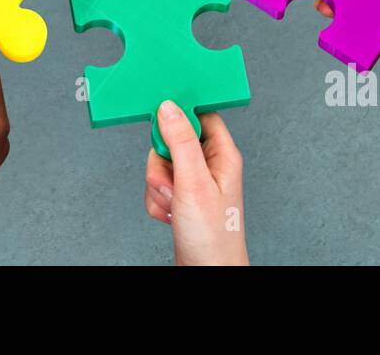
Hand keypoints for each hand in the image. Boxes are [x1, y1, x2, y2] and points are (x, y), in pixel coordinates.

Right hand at [144, 103, 248, 265]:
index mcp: (222, 154)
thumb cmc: (213, 235)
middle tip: (172, 181)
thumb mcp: (193, 182)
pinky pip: (157, 185)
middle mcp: (209, 165)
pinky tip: (170, 214)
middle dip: (162, 164)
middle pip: (172, 140)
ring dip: (159, 186)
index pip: (200, 115)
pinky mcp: (181, 197)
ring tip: (173, 204)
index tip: (162, 121)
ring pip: (161, 164)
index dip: (179, 115)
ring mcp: (194, 182)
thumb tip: (169, 108)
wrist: (206, 271)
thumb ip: (180, 142)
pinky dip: (157, 200)